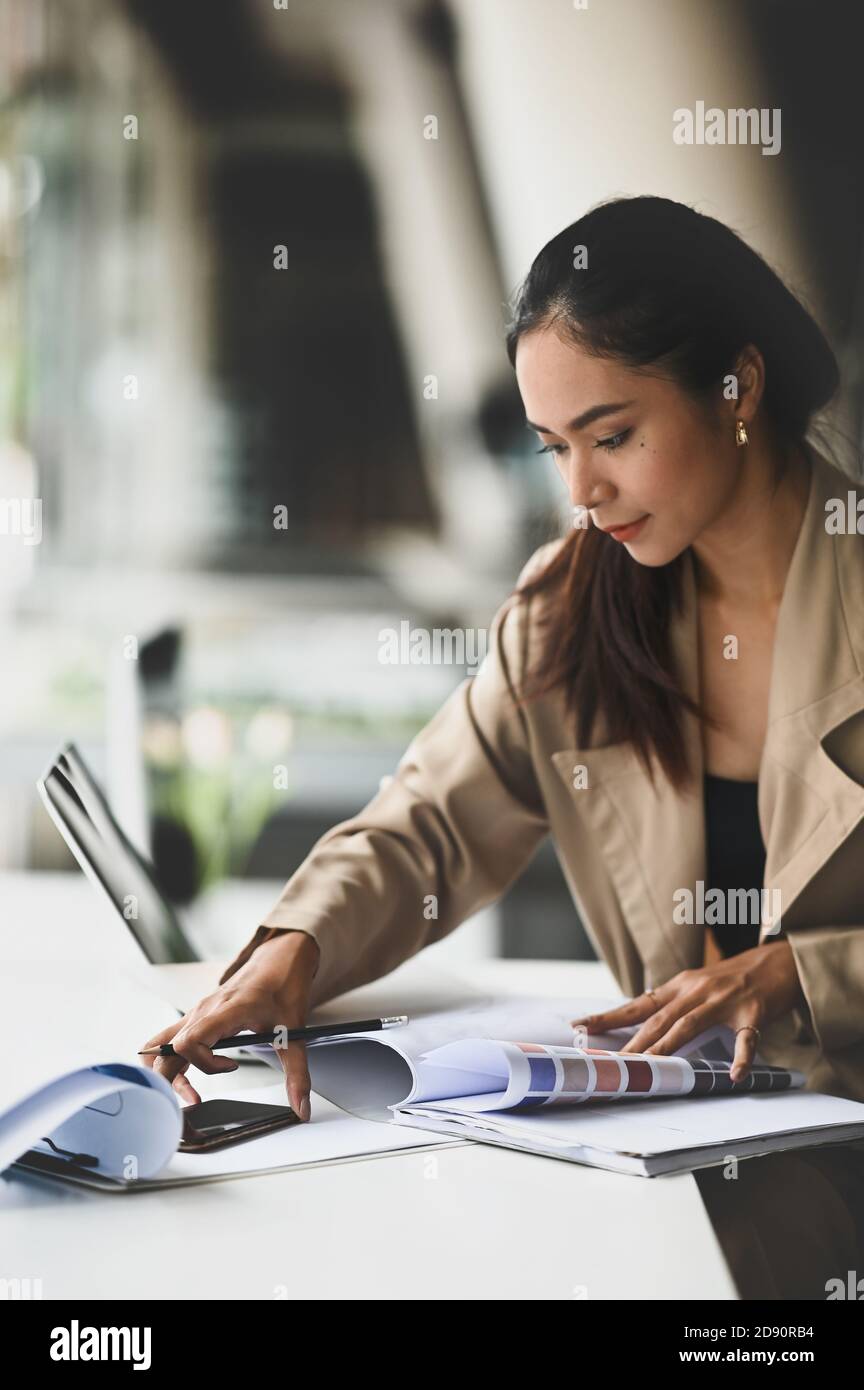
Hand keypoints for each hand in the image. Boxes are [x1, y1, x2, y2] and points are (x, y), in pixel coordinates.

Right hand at [139, 930, 320, 1118]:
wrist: (279, 960)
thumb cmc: (283, 988)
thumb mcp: (295, 1034)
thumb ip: (297, 1074)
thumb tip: (301, 1108)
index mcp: (226, 1011)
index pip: (190, 1042)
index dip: (206, 1065)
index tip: (232, 1066)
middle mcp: (204, 1011)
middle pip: (165, 1051)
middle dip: (173, 1081)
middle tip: (196, 1098)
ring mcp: (196, 1013)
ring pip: (159, 1045)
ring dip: (166, 1071)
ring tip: (187, 1089)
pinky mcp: (196, 1016)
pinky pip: (168, 1039)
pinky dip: (170, 1059)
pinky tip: (189, 1071)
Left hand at [571, 940, 806, 1082]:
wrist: (777, 960)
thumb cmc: (732, 978)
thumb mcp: (696, 985)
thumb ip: (672, 1003)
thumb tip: (639, 1022)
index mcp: (680, 985)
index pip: (638, 1004)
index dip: (609, 1016)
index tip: (581, 1026)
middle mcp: (696, 990)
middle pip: (658, 1019)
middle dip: (633, 1043)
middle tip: (612, 1063)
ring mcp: (724, 1000)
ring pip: (689, 1026)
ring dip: (667, 1048)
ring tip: (649, 1069)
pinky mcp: (753, 1012)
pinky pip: (746, 1038)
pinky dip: (740, 1058)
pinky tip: (734, 1075)